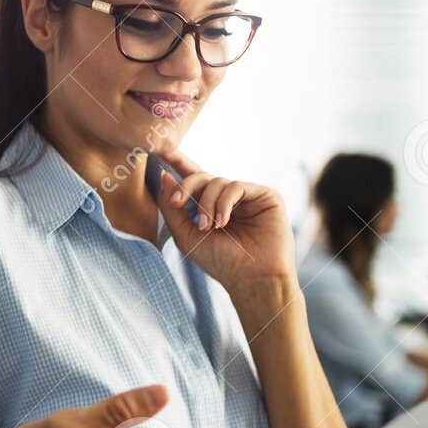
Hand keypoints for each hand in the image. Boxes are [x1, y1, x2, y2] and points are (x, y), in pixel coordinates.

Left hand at [154, 148, 294, 294]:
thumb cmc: (221, 261)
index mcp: (210, 206)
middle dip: (186, 187)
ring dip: (206, 203)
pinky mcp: (265, 195)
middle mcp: (228, 198)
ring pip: (217, 181)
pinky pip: (236, 186)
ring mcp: (247, 195)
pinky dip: (223, 203)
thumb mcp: (185, 235)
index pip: (193, 178)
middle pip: (201, 176)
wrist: (251, 278)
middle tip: (177, 202)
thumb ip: (171, 207)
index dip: (178, 162)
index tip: (161, 149)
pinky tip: (223, 222)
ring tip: (208, 226)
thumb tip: (164, 175)